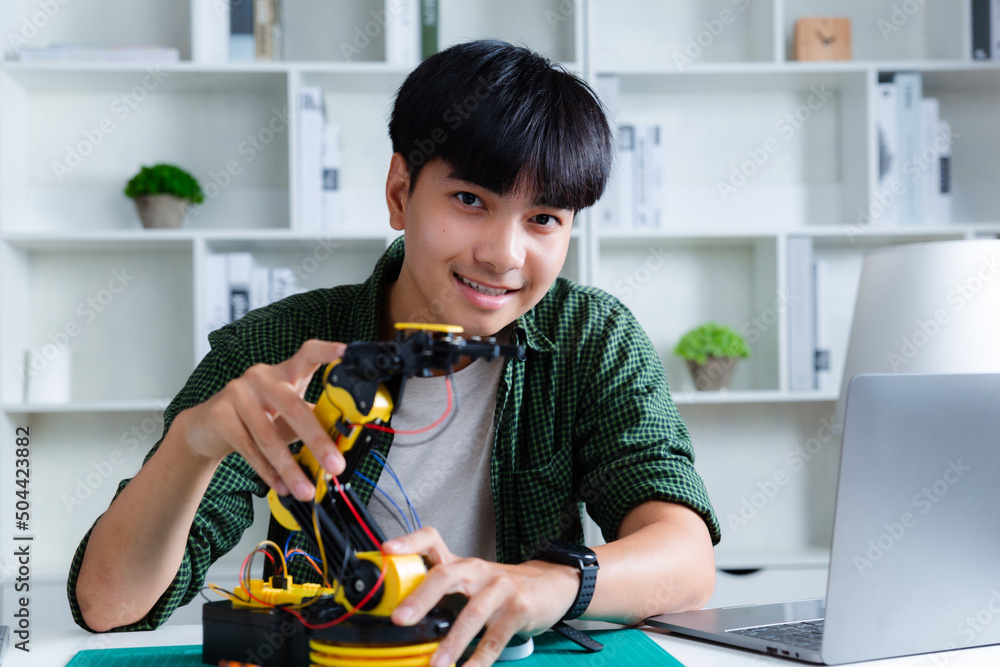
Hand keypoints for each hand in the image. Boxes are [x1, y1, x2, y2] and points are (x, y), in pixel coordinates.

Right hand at [176, 339, 345, 500]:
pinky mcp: (220, 414)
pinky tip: (281, 485)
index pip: (307, 354)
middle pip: (294, 408)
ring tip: (305, 490)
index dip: (327, 351)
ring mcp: (238, 393)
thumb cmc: (255, 417)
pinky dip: (268, 471)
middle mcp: (262, 377)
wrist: (205, 427)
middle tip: (335, 465)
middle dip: (317, 441)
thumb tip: (342, 443)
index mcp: (284, 373)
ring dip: (290, 468)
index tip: (346, 352)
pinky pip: (249, 449)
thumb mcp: (286, 414)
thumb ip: (312, 420)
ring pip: (269, 437)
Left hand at [383, 527, 580, 666]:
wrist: (551, 586)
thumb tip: (401, 614)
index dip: (409, 542)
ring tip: (436, 664)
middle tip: (401, 619)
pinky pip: (495, 638)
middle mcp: (478, 571)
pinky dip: (480, 658)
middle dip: (421, 597)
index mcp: (461, 564)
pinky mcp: (519, 609)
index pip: (431, 540)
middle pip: (446, 574)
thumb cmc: (502, 589)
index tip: (387, 549)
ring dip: (453, 641)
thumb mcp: (471, 582)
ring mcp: (501, 588)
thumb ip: (442, 592)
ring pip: (473, 612)